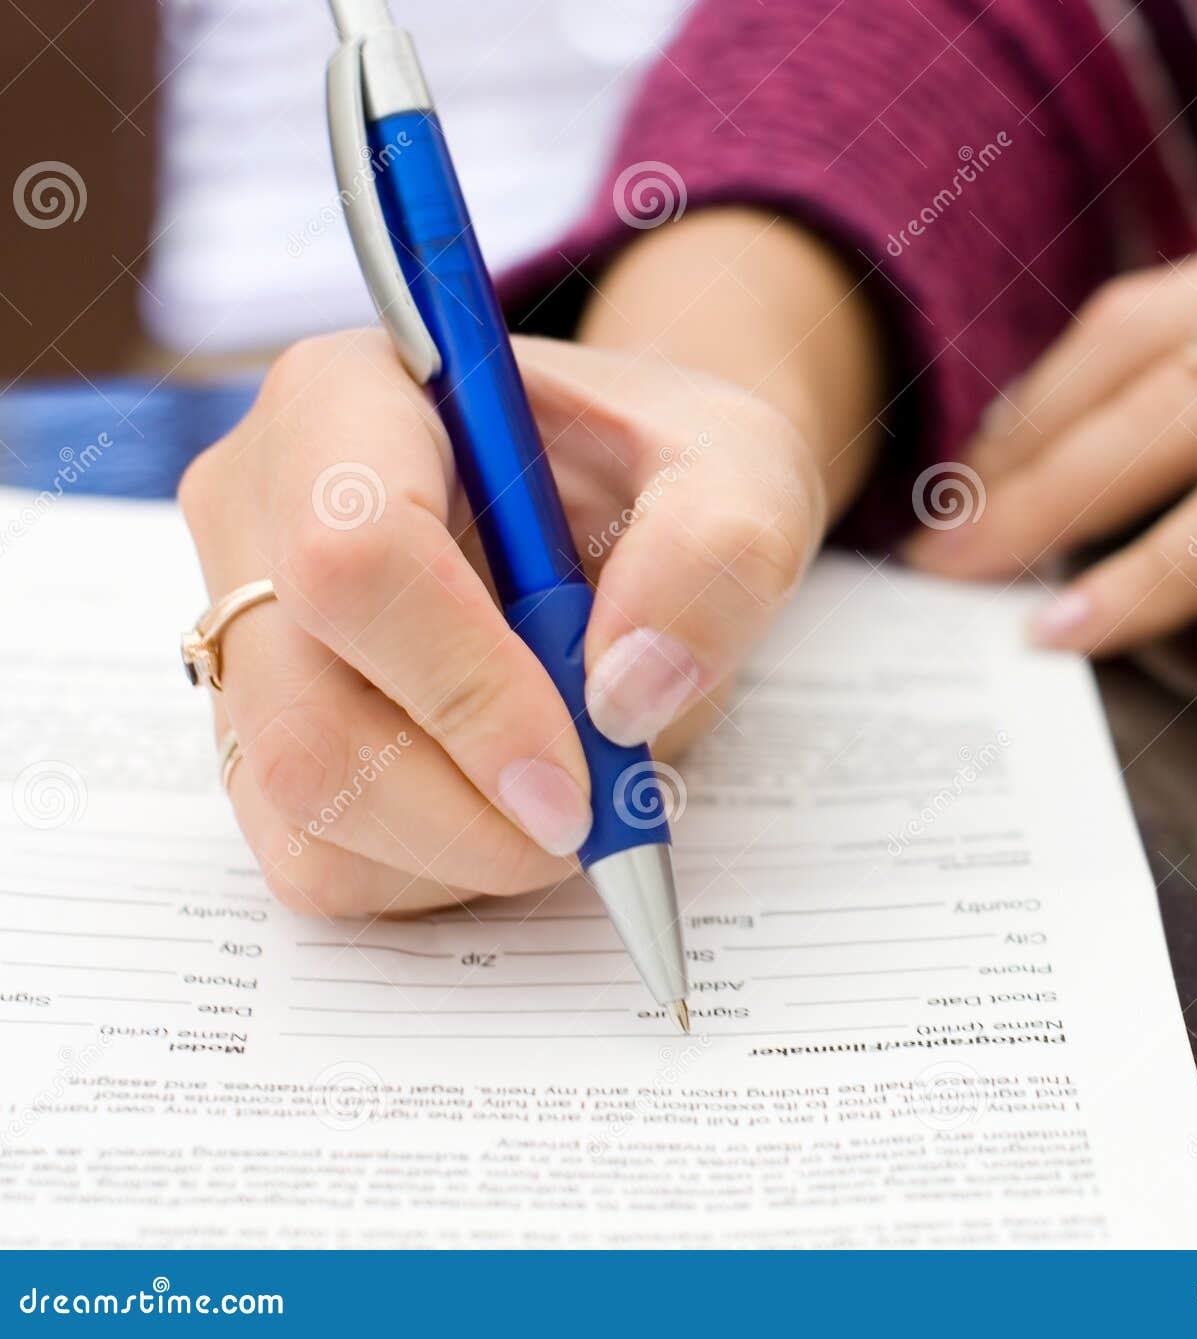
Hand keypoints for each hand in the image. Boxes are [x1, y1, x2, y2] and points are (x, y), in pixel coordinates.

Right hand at [179, 330, 821, 916]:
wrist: (619, 511)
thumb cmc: (661, 471)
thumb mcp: (742, 468)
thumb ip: (719, 551)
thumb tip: (626, 693)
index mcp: (351, 398)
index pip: (351, 555)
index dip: (466, 686)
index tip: (582, 767)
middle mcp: (259, 511)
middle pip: (307, 716)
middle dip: (473, 808)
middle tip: (593, 820)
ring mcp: (241, 630)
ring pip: (304, 803)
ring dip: (464, 847)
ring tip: (567, 792)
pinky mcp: (255, 733)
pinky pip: (315, 855)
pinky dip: (433, 869)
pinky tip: (505, 804)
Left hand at [904, 201, 1196, 651]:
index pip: (1157, 314)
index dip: (1052, 394)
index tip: (984, 468)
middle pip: (1134, 351)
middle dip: (1019, 447)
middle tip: (936, 532)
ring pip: (1172, 410)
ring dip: (1051, 499)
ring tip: (966, 573)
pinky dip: (1156, 569)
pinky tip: (1080, 623)